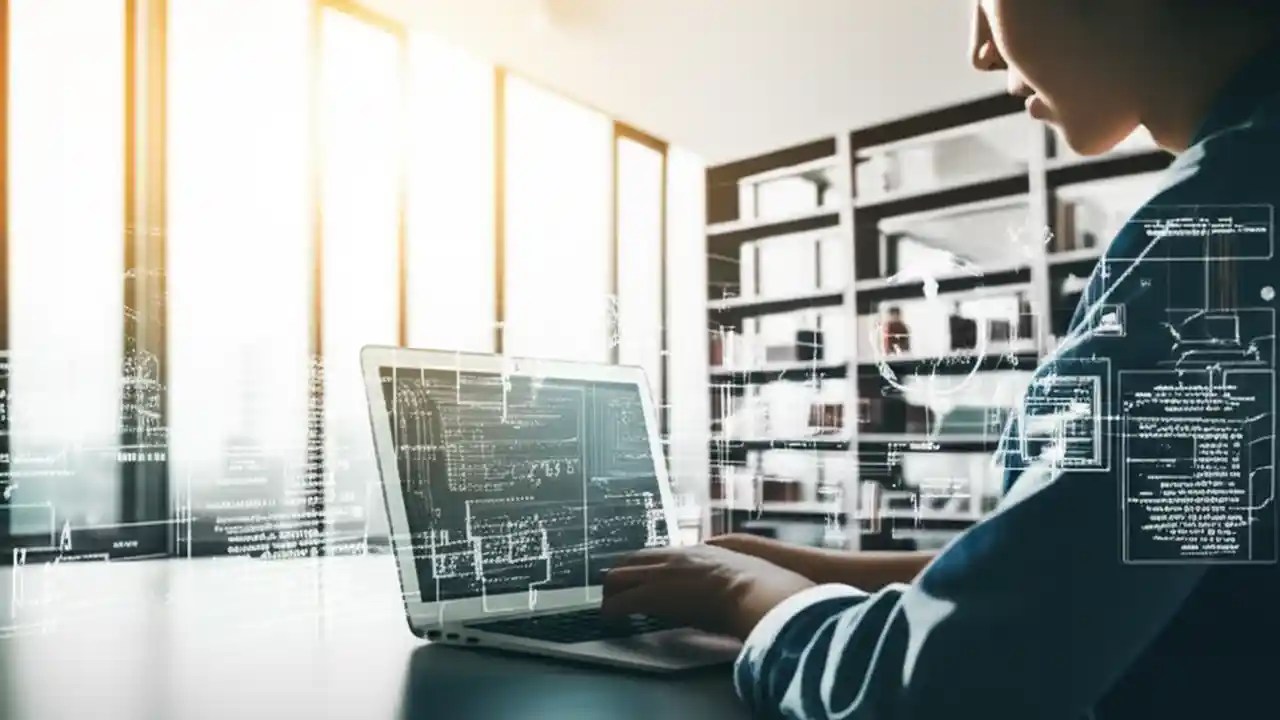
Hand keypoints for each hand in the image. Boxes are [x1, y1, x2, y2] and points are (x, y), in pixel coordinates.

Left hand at [601, 544, 814, 639]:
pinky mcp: (655, 595)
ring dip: (612, 592)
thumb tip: (732, 579)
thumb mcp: (744, 570)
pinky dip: (612, 610)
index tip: (640, 576)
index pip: (658, 554)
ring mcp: (662, 574)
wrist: (756, 592)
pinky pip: (621, 601)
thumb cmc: (760, 587)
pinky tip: (610, 619)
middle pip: (631, 560)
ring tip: (610, 607)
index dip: (644, 566)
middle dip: (621, 576)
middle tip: (616, 593)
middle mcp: (675, 558)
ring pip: (619, 576)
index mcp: (696, 552)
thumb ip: (730, 570)